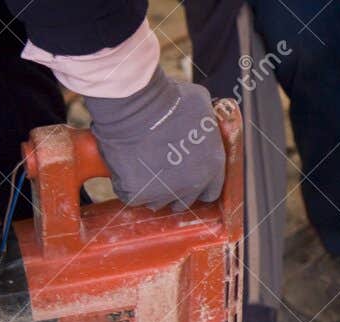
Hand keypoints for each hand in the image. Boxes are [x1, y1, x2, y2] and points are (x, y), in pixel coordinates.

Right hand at [85, 69, 223, 210]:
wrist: (136, 105)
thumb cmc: (168, 100)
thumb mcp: (202, 107)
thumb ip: (207, 126)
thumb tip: (204, 123)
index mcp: (211, 167)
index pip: (210, 191)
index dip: (199, 185)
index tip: (188, 177)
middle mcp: (190, 186)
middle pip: (183, 202)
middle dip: (175, 190)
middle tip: (162, 171)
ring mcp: (162, 193)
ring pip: (157, 203)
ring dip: (151, 190)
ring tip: (143, 167)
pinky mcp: (136, 194)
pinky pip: (132, 197)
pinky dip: (128, 186)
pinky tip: (128, 166)